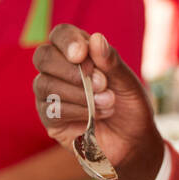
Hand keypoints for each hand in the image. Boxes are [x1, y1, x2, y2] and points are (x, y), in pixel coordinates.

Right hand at [32, 24, 163, 179]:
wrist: (135, 143)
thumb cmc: (131, 108)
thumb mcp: (128, 83)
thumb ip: (111, 62)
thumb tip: (96, 39)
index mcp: (79, 54)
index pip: (60, 35)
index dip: (67, 41)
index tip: (83, 54)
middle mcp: (60, 72)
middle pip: (43, 56)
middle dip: (71, 69)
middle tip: (101, 82)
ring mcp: (51, 95)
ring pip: (45, 84)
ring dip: (80, 93)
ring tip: (108, 102)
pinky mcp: (50, 119)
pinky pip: (51, 108)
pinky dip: (76, 110)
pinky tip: (95, 117)